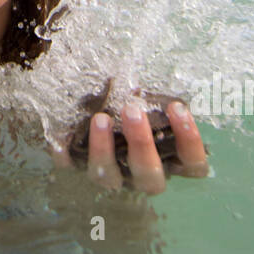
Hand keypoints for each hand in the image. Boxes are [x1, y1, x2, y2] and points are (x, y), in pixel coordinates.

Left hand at [53, 99, 208, 194]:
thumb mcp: (149, 103)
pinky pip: (69, 170)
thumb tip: (145, 74)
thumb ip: (152, 96)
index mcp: (168, 161)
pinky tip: (61, 137)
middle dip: (141, 144)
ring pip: (109, 177)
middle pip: (149, 175)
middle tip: (132, 110)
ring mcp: (111, 179)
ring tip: (100, 118)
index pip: (192, 164)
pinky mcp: (79, 174)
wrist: (96, 119)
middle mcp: (141, 176)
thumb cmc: (133, 107)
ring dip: (104, 149)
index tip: (177, 108)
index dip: (189, 140)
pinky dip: (65, 154)